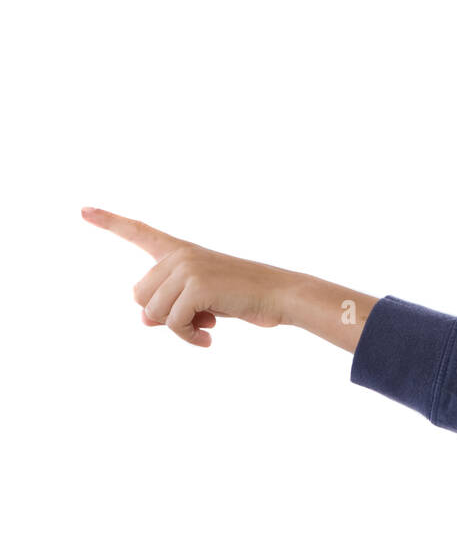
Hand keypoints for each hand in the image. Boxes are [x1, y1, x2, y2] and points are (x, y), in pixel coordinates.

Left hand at [81, 206, 299, 346]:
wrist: (281, 295)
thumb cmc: (246, 297)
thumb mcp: (203, 299)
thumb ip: (170, 304)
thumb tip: (145, 319)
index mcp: (182, 251)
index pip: (140, 232)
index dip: (110, 221)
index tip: (83, 209)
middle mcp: (180, 255)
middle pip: (140, 295)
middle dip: (163, 315)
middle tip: (198, 318)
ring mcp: (187, 268)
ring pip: (153, 311)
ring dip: (179, 328)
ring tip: (207, 326)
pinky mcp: (196, 286)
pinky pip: (174, 323)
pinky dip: (189, 337)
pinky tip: (210, 338)